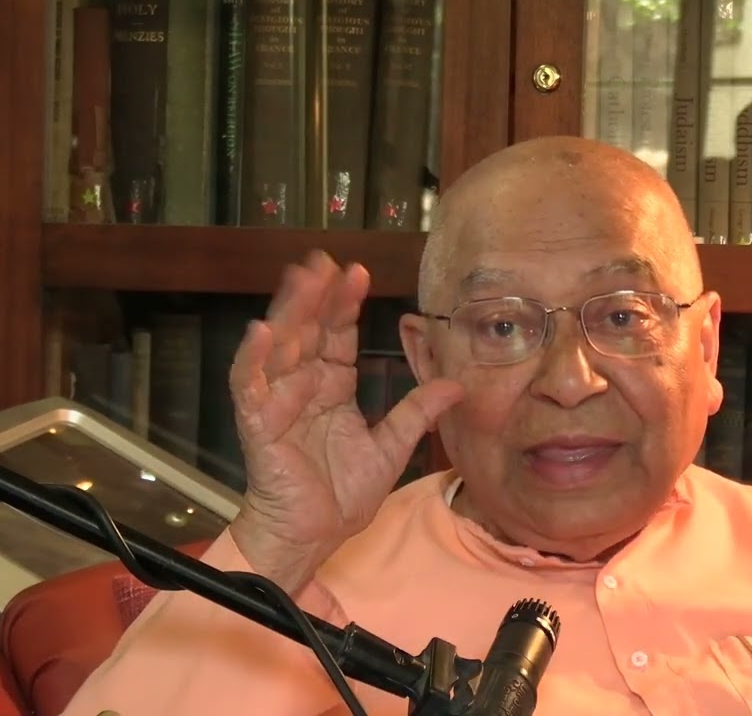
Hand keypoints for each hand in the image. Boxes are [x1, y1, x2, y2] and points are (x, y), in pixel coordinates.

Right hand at [227, 251, 463, 591]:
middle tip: (328, 261)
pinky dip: (253, 358)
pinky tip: (261, 330)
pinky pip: (249, 386)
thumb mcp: (391, 448)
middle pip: (308, 331)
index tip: (358, 272)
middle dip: (317, 295)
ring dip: (289, 311)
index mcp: (331, 389)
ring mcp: (277, 402)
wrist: (312, 537)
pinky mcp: (258, 424)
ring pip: (280, 346)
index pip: (337, 337)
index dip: (345, 305)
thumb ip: (418, 413)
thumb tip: (456, 384)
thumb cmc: (342, 495)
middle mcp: (302, 388)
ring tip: (302, 278)